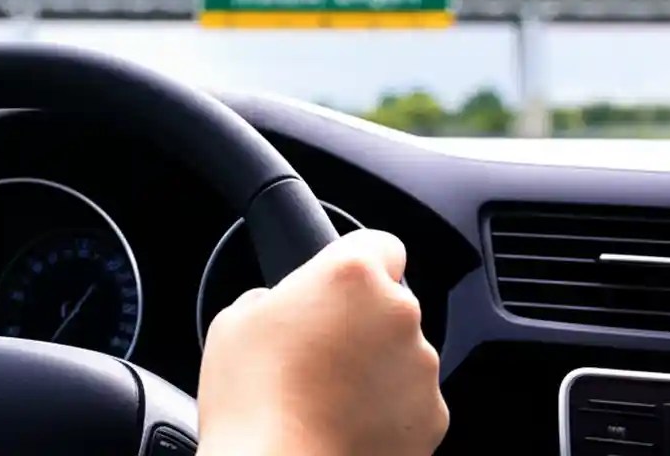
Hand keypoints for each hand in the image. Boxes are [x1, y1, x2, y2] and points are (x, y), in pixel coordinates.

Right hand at [197, 230, 446, 455]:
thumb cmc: (253, 399)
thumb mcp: (237, 319)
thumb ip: (276, 297)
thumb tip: (285, 308)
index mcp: (352, 275)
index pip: (381, 244)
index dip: (357, 265)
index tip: (337, 287)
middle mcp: (398, 313)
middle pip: (389, 303)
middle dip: (361, 322)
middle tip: (316, 352)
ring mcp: (421, 369)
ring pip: (402, 354)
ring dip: (374, 367)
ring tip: (325, 397)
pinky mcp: (432, 418)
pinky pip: (410, 401)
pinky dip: (386, 411)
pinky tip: (343, 424)